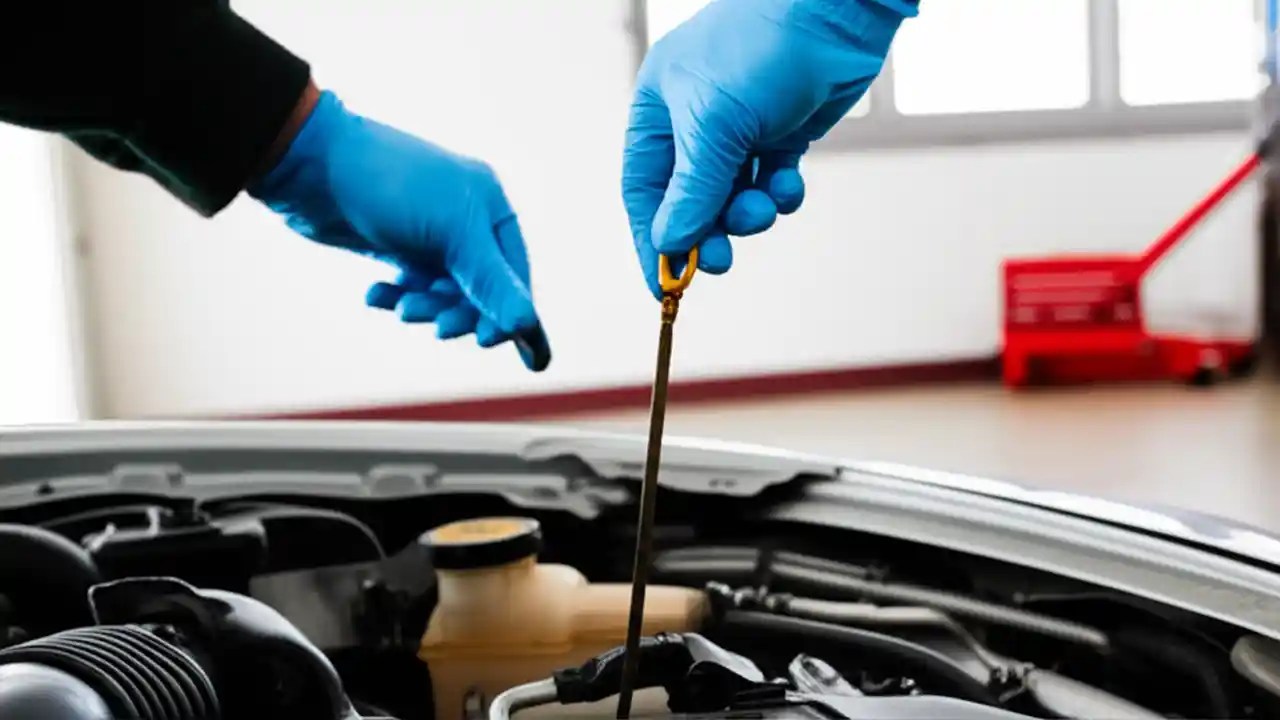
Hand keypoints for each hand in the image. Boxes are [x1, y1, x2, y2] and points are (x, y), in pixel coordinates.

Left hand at [250, 91, 550, 370]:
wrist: (311, 163)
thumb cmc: (390, 184)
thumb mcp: (451, 233)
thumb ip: (492, 281)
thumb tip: (528, 326)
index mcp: (491, 210)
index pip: (515, 275)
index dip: (507, 312)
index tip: (488, 341)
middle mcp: (467, 224)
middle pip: (481, 292)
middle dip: (459, 312)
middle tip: (437, 327)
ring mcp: (431, 237)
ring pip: (445, 296)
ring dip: (425, 307)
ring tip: (400, 305)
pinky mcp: (398, 249)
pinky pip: (412, 289)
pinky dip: (397, 297)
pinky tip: (375, 295)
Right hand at [622, 0, 916, 297]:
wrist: (835, 9)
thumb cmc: (760, 48)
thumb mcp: (715, 126)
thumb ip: (692, 191)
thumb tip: (670, 245)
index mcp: (657, 112)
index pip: (643, 190)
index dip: (652, 240)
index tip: (665, 286)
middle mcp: (692, 122)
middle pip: (688, 200)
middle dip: (706, 232)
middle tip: (721, 261)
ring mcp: (739, 128)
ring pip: (731, 197)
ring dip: (747, 214)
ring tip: (764, 208)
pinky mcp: (780, 132)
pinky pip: (769, 183)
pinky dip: (778, 194)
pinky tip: (789, 185)